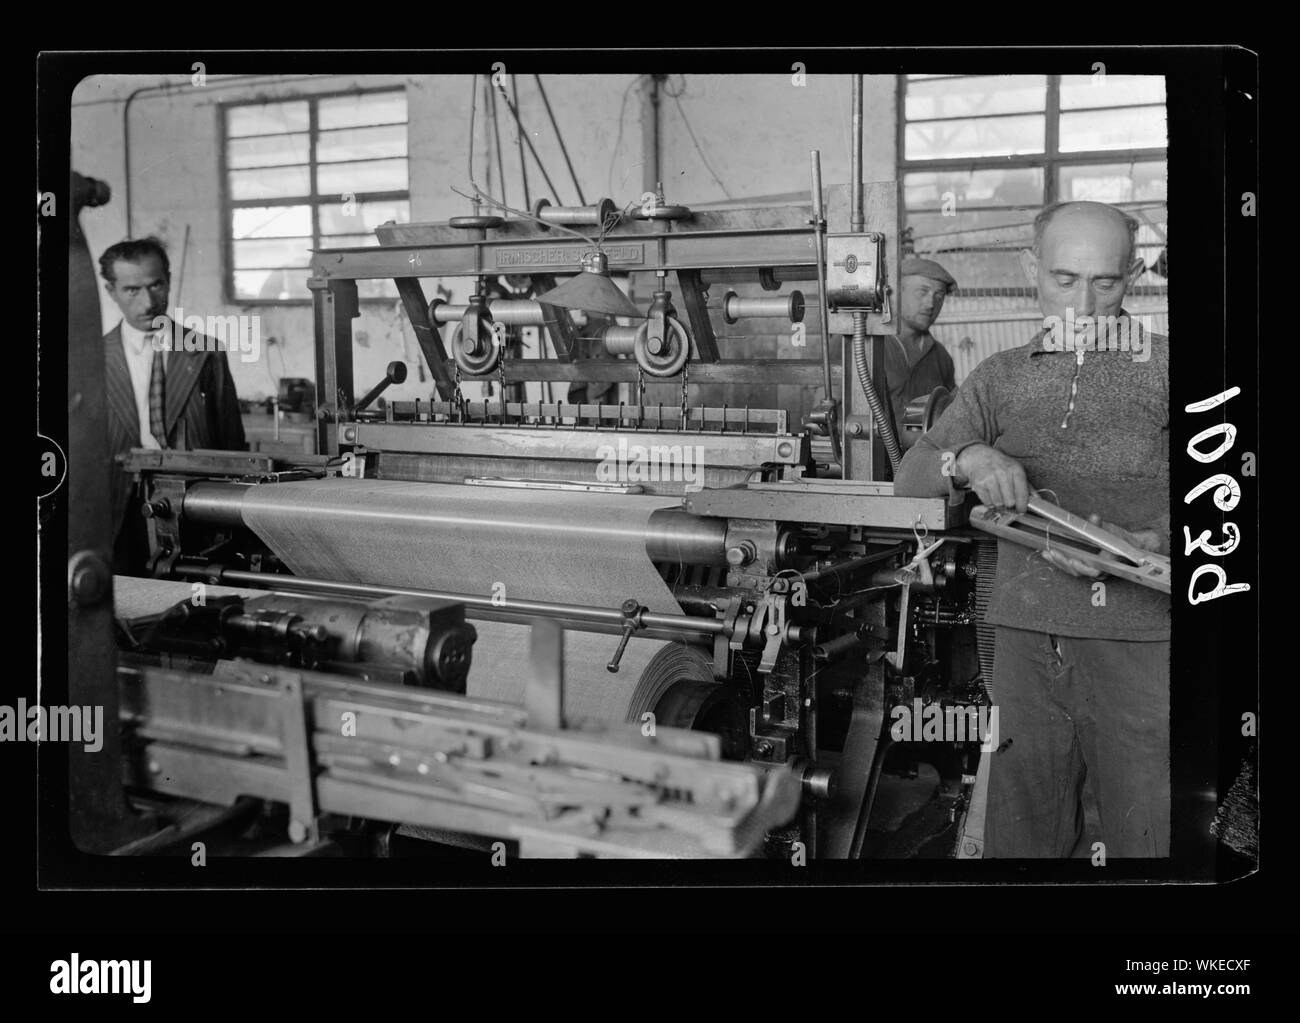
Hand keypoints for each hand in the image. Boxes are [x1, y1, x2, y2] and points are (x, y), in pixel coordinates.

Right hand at [955, 444, 1029, 512]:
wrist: (979, 457)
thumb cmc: (1000, 465)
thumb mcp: (1016, 470)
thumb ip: (1027, 486)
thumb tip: (1036, 499)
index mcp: (1015, 470)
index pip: (1022, 493)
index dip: (1022, 505)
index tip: (1022, 510)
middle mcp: (1003, 473)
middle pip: (1010, 501)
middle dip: (1010, 506)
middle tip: (1009, 504)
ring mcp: (990, 478)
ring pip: (998, 503)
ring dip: (1000, 505)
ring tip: (999, 499)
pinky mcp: (979, 484)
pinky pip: (987, 502)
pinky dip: (990, 503)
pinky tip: (992, 497)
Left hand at [1039, 515, 1158, 577]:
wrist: (1128, 546)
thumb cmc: (1121, 539)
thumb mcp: (1112, 530)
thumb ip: (1100, 526)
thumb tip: (1094, 518)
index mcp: (1108, 563)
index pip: (1094, 570)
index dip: (1082, 567)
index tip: (1073, 560)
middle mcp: (1099, 570)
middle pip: (1078, 571)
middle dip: (1064, 562)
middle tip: (1053, 552)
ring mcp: (1091, 569)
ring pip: (1073, 570)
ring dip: (1058, 562)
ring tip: (1046, 553)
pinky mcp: (1085, 567)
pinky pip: (1071, 568)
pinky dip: (1059, 562)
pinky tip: (1048, 554)